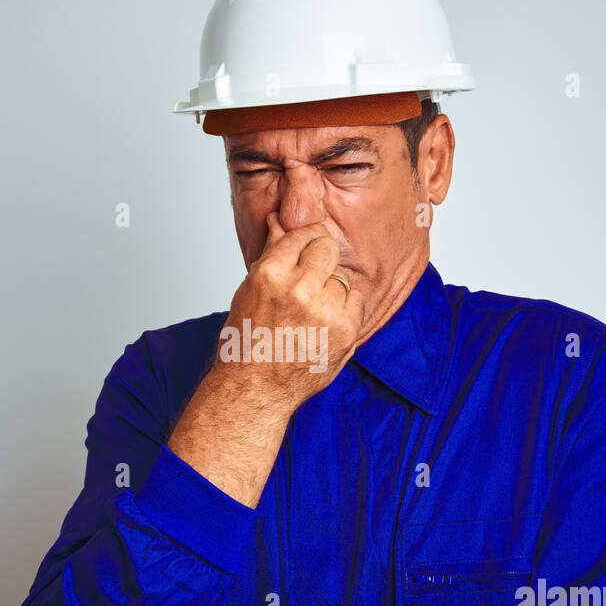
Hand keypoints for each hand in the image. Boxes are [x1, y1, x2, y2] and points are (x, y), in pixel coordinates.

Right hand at [213, 212, 367, 415]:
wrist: (255, 388)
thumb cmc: (248, 340)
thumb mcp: (250, 290)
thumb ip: (271, 253)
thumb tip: (278, 218)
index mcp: (270, 274)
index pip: (302, 234)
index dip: (306, 239)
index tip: (307, 246)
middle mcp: (299, 289)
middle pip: (326, 249)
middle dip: (319, 259)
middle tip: (309, 279)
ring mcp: (325, 311)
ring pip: (342, 276)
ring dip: (331, 288)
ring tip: (311, 310)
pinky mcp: (345, 331)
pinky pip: (356, 300)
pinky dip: (345, 308)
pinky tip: (324, 322)